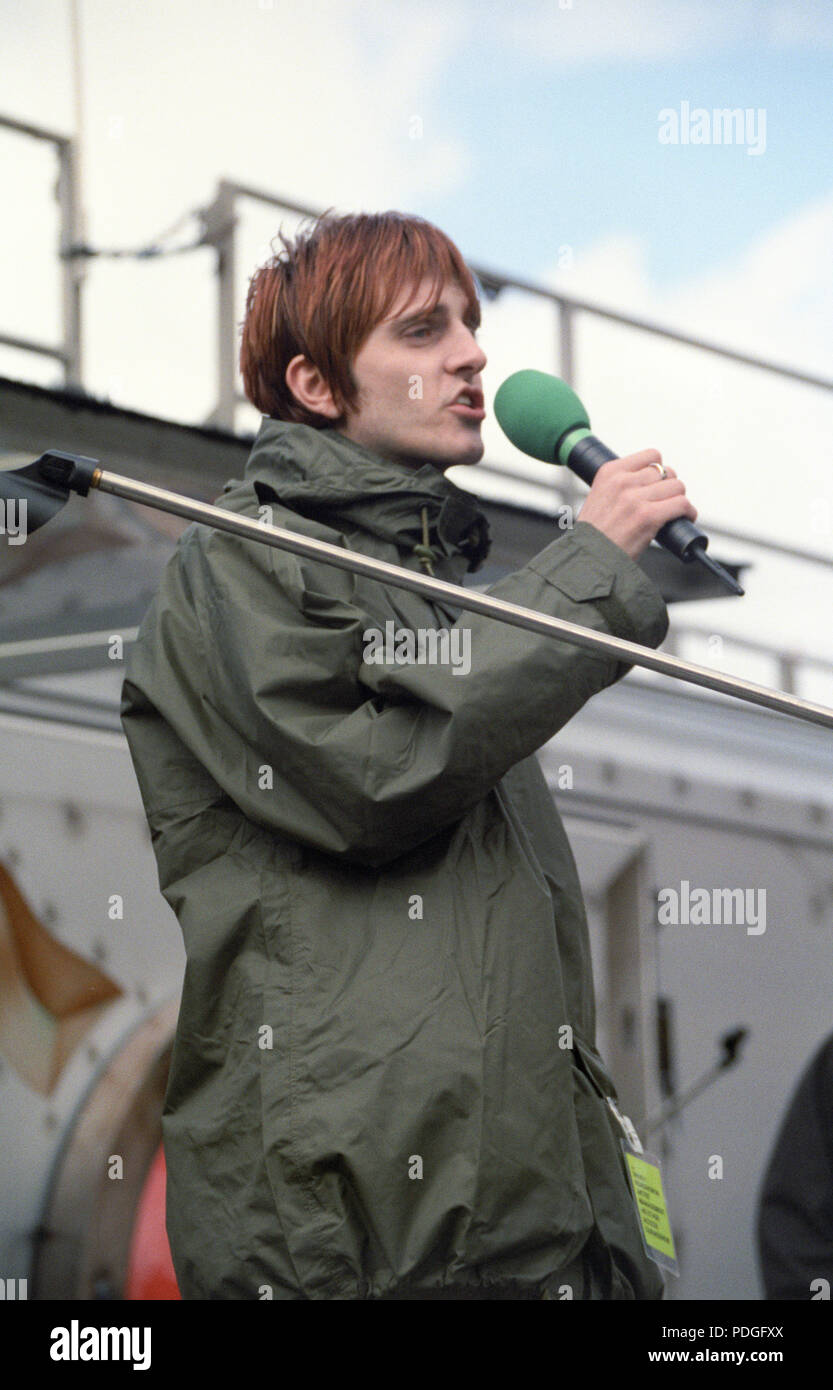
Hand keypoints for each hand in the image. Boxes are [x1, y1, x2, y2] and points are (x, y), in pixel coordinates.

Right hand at [575, 450, 697, 560]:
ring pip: (677, 486)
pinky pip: (681, 504)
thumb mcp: (600, 497)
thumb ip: (622, 485)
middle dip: (669, 487)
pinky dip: (688, 512)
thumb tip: (652, 481)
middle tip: (666, 502)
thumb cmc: (595, 534)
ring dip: (679, 499)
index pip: (651, 456)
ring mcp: (635, 499)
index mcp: (609, 472)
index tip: (658, 485)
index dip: (659, 471)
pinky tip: (685, 518)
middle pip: (666, 472)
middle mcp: (622, 482)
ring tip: (676, 511)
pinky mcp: (648, 516)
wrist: (588, 559)